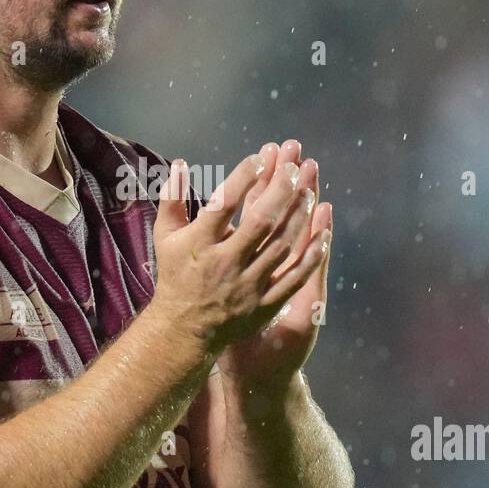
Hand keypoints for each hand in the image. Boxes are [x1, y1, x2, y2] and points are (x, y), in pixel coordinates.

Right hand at [149, 148, 329, 354]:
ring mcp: (248, 284)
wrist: (184, 329)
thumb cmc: (176, 275)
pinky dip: (311, 257)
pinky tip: (323, 235)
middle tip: (293, 168)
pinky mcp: (265, 303)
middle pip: (260, 222)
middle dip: (280, 191)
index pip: (224, 204)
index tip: (260, 158)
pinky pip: (293, 278)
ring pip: (281, 246)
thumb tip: (178, 164)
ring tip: (310, 192)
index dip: (244, 178)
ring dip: (299, 217)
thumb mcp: (165, 237)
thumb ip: (171, 200)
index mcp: (201, 242)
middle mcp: (226, 262)